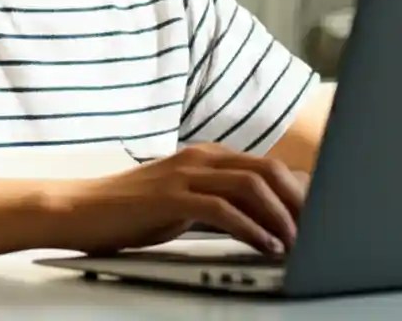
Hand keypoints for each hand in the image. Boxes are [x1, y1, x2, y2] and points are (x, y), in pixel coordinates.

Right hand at [54, 143, 307, 255]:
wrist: (81, 209)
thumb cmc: (133, 210)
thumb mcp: (185, 201)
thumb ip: (221, 202)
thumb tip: (263, 220)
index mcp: (208, 155)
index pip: (266, 166)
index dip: (297, 190)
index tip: (318, 216)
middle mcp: (201, 157)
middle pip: (267, 170)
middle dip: (298, 200)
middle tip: (319, 229)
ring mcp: (186, 174)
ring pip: (251, 186)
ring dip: (280, 216)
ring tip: (296, 242)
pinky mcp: (172, 197)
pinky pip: (223, 210)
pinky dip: (252, 229)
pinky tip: (266, 246)